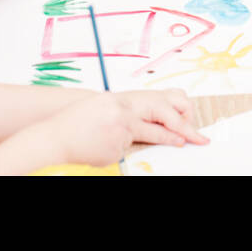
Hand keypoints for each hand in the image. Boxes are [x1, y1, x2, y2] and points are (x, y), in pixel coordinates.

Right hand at [46, 90, 208, 166]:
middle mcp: (122, 113)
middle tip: (197, 136)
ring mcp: (119, 132)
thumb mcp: (104, 105)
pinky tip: (104, 146)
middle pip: (162, 114)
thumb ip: (128, 108)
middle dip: (183, 126)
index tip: (188, 119)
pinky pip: (127, 150)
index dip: (176, 111)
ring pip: (151, 135)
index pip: (157, 102)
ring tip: (180, 142)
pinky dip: (120, 150)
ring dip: (167, 138)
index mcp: (121, 99)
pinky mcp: (114, 150)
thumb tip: (152, 116)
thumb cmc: (78, 121)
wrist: (54, 137)